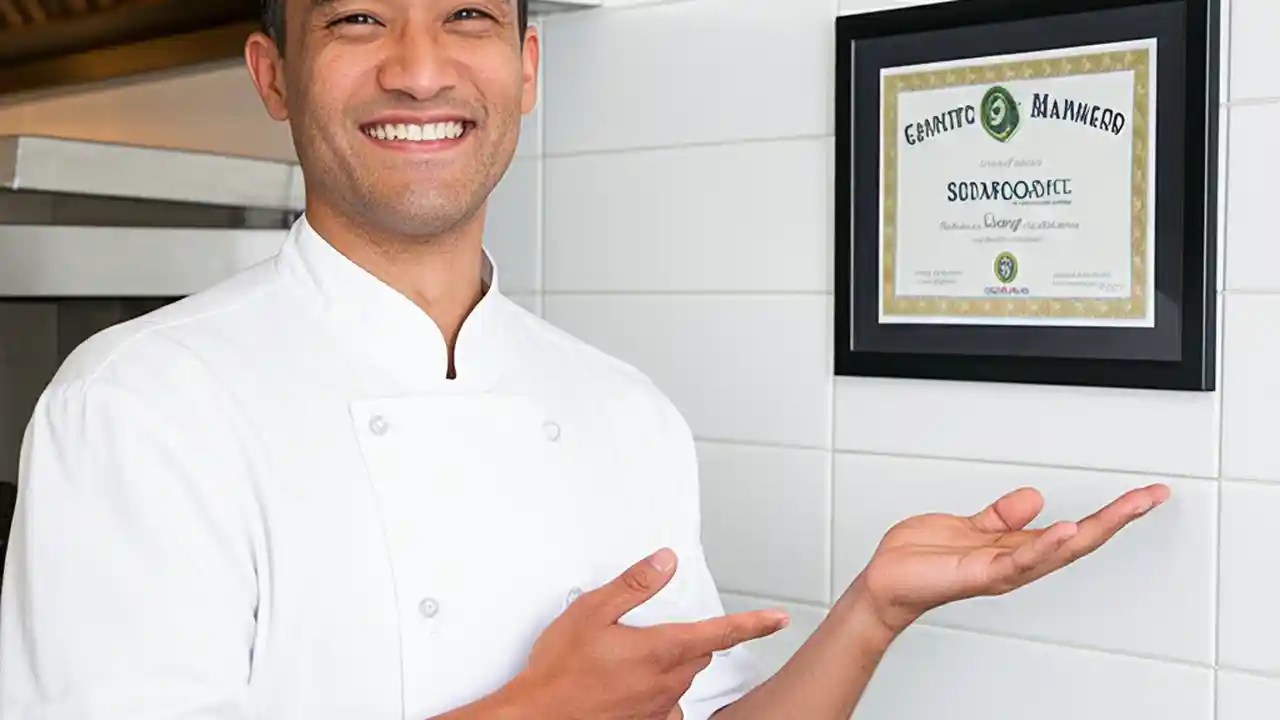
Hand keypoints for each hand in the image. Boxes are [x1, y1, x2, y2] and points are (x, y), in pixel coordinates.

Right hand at [510, 548, 788, 719]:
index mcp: (659, 650)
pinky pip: (665, 706)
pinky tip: (629, 688)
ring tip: (629, 660)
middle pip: (699, 654)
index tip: (778, 618)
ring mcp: (657, 709)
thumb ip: (633, 585)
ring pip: (682, 680)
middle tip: (652, 630)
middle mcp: (666, 683)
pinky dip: (656, 694)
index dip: (754, 623)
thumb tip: (664, 563)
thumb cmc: (560, 672)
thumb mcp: (591, 612)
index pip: (721, 632)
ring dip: (669, 666)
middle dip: (689, 639)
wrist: (539, 717)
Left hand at [849, 484, 1170, 636]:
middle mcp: (1015, 562)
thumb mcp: (969, 526)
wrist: (886, 582)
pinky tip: (1063, 529)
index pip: (1073, 528)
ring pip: (1058, 550)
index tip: (1142, 495)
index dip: (1109, 513)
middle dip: (1118, 518)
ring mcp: (1000, 570)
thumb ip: (1002, 515)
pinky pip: (1017, 561)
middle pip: (1079, 540)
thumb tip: (1034, 497)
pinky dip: (1043, 546)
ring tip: (1125, 508)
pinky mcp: (978, 573)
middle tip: (1151, 496)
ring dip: (1093, 529)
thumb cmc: (921, 559)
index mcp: (1016, 548)